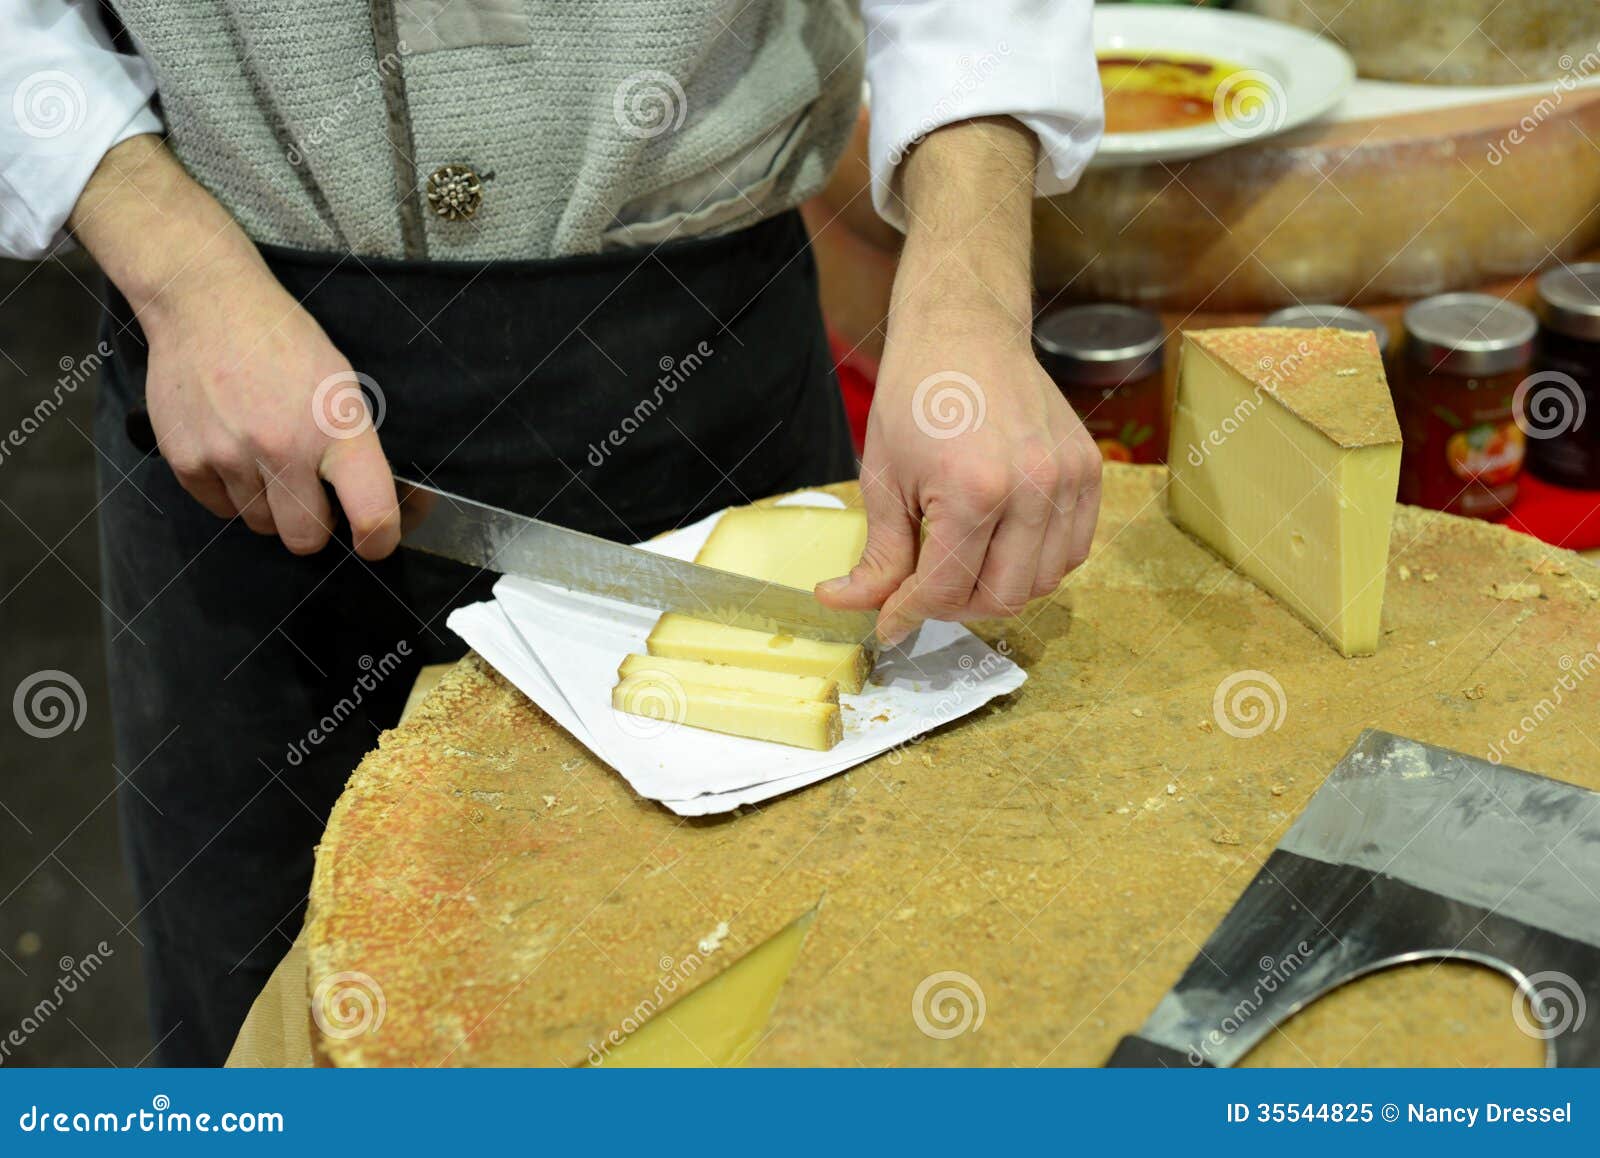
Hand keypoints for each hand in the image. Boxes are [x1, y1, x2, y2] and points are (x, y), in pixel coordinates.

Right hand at [141, 262, 399, 557]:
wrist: (206, 302)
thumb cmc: (285, 344)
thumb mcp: (342, 385)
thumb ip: (359, 448)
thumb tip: (397, 502)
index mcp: (337, 429)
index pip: (372, 514)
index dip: (379, 541)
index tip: (375, 543)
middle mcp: (283, 449)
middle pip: (304, 538)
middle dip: (313, 526)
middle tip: (310, 496)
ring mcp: (230, 457)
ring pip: (259, 524)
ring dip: (269, 506)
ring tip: (266, 459)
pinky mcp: (186, 460)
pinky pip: (219, 508)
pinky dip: (230, 493)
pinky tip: (234, 452)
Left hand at [813, 117, 1101, 644]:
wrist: (964, 330)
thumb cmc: (916, 395)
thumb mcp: (882, 479)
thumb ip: (879, 555)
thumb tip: (850, 605)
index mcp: (975, 490)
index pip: (948, 588)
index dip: (911, 611)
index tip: (889, 618)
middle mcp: (1034, 487)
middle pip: (1003, 596)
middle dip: (957, 606)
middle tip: (925, 591)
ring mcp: (1069, 479)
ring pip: (1044, 581)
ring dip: (1000, 588)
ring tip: (962, 565)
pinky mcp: (1089, 470)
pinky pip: (1072, 549)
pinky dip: (1039, 563)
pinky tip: (1002, 545)